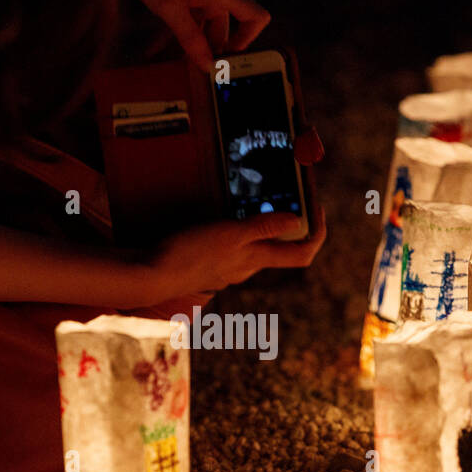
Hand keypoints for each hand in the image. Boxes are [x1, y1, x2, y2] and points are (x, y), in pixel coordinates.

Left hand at [115, 0, 270, 72]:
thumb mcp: (170, 8)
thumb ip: (190, 39)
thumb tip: (207, 66)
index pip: (255, 17)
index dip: (249, 40)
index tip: (231, 59)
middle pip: (223, 33)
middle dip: (210, 53)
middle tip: (194, 73)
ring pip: (201, 32)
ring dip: (189, 49)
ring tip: (174, 67)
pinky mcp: (183, 0)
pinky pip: (186, 25)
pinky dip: (175, 39)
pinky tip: (156, 54)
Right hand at [151, 207, 325, 296]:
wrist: (152, 276)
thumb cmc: (190, 254)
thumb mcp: (230, 233)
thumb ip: (263, 227)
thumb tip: (297, 221)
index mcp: (256, 260)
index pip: (302, 254)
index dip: (318, 232)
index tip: (317, 208)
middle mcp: (247, 268)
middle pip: (282, 250)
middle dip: (292, 224)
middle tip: (290, 195)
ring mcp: (228, 269)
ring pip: (257, 248)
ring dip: (264, 226)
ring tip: (257, 200)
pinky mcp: (210, 266)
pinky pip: (235, 249)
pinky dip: (241, 232)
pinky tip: (227, 217)